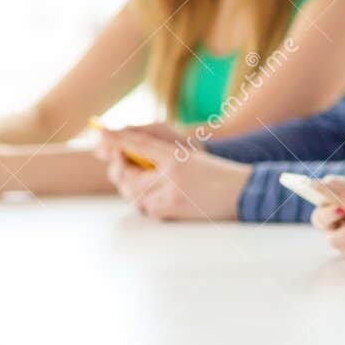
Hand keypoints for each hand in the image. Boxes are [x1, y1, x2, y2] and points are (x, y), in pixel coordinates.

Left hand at [102, 128, 249, 220]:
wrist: (243, 193)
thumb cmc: (218, 172)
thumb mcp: (189, 155)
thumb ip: (157, 153)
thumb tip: (123, 151)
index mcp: (176, 158)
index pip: (138, 145)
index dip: (117, 139)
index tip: (101, 132)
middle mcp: (170, 177)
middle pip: (128, 174)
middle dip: (120, 167)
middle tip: (118, 157)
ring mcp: (168, 197)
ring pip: (133, 191)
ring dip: (131, 184)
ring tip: (137, 175)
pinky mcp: (170, 211)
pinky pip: (145, 206)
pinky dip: (143, 198)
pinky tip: (153, 191)